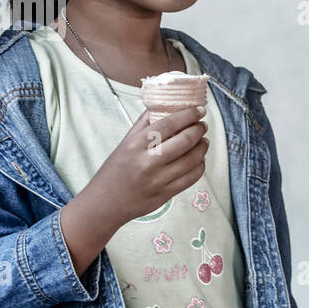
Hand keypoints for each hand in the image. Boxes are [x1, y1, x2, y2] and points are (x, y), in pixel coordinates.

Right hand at [85, 105, 208, 227]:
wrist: (105, 203)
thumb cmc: (115, 171)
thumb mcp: (125, 143)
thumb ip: (144, 124)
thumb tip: (163, 104)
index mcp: (136, 145)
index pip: (169, 124)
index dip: (188, 115)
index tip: (199, 110)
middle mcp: (148, 162)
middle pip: (185, 141)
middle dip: (199, 130)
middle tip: (202, 125)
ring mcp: (159, 180)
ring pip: (193, 159)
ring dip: (203, 147)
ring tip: (203, 141)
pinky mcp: (166, 194)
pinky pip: (192, 177)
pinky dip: (200, 165)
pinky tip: (199, 159)